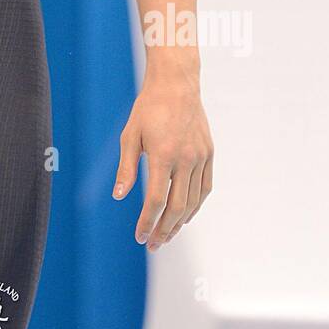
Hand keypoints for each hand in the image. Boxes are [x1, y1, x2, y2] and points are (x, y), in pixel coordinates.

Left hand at [113, 76, 213, 250]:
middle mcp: (186, 159)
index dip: (147, 222)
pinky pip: (205, 188)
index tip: (140, 236)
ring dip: (180, 223)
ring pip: (193, 201)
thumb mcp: (130, 136)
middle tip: (153, 244)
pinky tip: (184, 215)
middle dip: (164, 230)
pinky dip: (195, 206)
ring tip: (166, 235)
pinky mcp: (209, 154)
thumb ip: (126, 168)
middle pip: (177, 207)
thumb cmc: (148, 109)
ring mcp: (201, 157)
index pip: (156, 200)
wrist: (176, 85)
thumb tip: (119, 197)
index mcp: (164, 155)